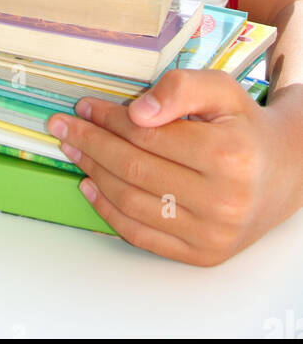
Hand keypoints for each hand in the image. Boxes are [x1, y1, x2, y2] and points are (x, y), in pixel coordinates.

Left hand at [47, 70, 301, 265]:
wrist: (282, 173)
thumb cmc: (243, 127)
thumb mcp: (220, 90)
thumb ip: (180, 88)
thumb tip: (137, 110)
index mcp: (227, 155)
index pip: (148, 135)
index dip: (108, 119)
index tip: (84, 106)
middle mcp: (222, 201)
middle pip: (134, 168)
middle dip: (91, 144)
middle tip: (62, 126)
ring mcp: (212, 234)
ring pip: (132, 202)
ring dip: (93, 173)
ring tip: (73, 150)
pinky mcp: (202, 255)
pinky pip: (142, 235)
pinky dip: (108, 211)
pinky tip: (90, 186)